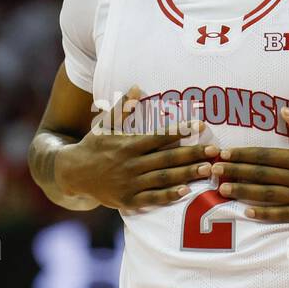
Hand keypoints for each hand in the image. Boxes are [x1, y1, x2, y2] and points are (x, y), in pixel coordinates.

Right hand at [56, 85, 218, 210]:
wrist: (73, 173)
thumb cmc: (93, 145)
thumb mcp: (105, 125)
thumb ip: (122, 108)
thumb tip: (136, 86)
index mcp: (128, 144)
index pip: (159, 136)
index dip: (180, 131)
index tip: (200, 125)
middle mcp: (130, 163)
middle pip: (167, 158)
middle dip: (192, 154)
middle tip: (215, 151)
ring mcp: (130, 183)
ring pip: (163, 178)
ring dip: (187, 174)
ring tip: (209, 170)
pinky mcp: (128, 200)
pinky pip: (152, 198)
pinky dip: (168, 195)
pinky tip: (186, 191)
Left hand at [210, 107, 288, 221]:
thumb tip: (282, 111)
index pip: (264, 155)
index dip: (241, 155)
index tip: (221, 154)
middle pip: (261, 175)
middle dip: (234, 172)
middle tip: (211, 171)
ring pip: (268, 195)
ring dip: (243, 192)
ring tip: (222, 190)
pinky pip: (285, 214)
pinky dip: (266, 214)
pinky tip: (248, 212)